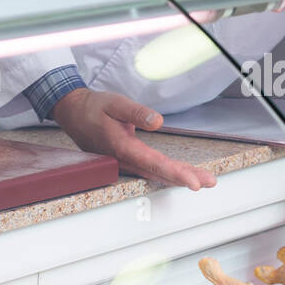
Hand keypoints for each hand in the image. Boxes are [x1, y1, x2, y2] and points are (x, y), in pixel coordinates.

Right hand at [51, 87, 216, 190]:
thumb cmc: (93, 107)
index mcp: (122, 147)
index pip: (154, 163)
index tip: (195, 181)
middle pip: (159, 173)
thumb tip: (158, 121)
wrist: (74, 113)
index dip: (176, 173)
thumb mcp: (115, 103)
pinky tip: (181, 175)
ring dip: (179, 177)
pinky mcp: (127, 160)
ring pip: (156, 174)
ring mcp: (125, 162)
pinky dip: (168, 174)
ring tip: (204, 180)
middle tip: (210, 182)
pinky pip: (150, 170)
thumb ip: (136, 113)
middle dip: (186, 178)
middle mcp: (124, 160)